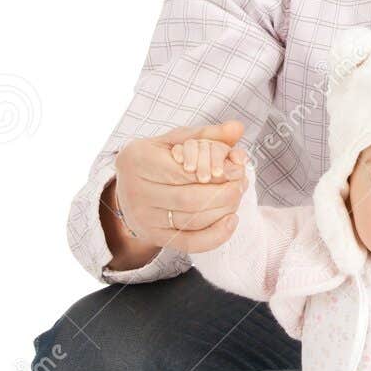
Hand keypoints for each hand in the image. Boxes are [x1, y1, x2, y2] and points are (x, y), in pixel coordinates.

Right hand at [113, 120, 249, 254]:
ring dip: (223, 210)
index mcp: (138, 159)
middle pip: (190, 198)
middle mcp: (135, 191)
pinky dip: (216, 235)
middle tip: (241, 184)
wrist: (129, 188)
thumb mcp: (176, 140)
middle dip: (223, 192)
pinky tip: (231, 220)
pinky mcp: (154, 237)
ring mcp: (143, 218)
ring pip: (193, 220)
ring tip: (237, 196)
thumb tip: (237, 128)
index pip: (185, 171)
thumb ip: (207, 133)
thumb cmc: (157, 159)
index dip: (216, 172)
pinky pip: (190, 243)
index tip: (237, 168)